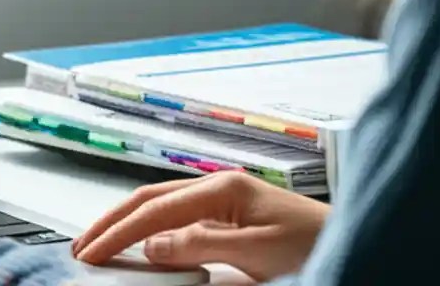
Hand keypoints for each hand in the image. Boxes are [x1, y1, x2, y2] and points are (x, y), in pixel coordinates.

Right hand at [72, 172, 328, 281]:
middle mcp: (219, 185)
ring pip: (160, 205)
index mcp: (223, 187)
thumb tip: (153, 244)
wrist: (358, 243)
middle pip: (149, 198)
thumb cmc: (317, 245)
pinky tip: (141, 244)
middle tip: (81, 248)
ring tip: (100, 244)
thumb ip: (204, 244)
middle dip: (112, 222)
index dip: (119, 232)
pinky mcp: (230, 216)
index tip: (90, 254)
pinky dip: (151, 231)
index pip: (155, 209)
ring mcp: (224, 199)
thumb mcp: (260, 252)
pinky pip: (178, 219)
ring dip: (128, 224)